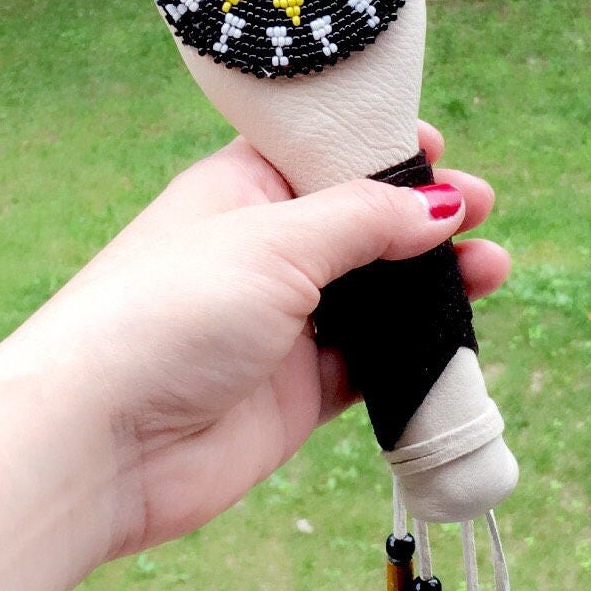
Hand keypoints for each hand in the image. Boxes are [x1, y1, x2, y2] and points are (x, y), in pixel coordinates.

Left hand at [4, 122, 508, 556]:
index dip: (382, 150)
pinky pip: (373, 368)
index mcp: (240, 190)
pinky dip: (418, 355)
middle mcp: (261, 253)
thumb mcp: (273, 240)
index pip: (322, 155)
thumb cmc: (163, 314)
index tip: (441, 149)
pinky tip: (460, 340)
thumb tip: (442, 202)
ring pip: (376, 297)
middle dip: (423, 218)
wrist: (98, 442)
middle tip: (483, 212)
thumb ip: (364, 220)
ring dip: (432, 285)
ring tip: (491, 270)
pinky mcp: (296, 395)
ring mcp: (280, 326)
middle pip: (361, 227)